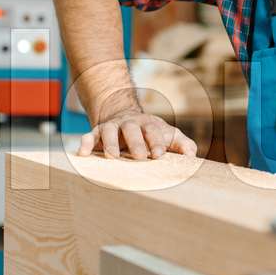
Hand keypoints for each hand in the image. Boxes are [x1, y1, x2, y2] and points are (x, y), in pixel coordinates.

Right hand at [78, 108, 197, 159]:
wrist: (125, 118)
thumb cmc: (152, 133)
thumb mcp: (168, 135)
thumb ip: (182, 144)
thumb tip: (192, 156)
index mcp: (149, 125)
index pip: (154, 131)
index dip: (157, 141)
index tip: (160, 154)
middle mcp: (130, 124)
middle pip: (132, 129)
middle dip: (136, 142)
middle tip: (141, 157)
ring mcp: (112, 128)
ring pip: (109, 131)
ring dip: (110, 143)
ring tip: (113, 157)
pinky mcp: (97, 133)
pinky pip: (89, 136)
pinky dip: (86, 143)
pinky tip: (83, 153)